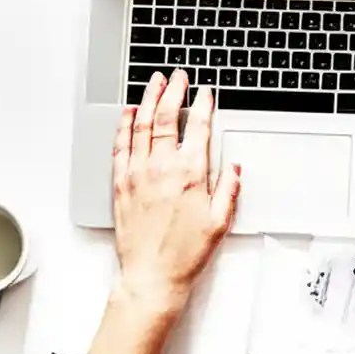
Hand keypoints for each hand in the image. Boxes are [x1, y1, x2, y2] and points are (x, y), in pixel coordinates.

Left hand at [109, 69, 240, 311]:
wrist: (152, 276)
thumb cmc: (185, 253)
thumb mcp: (220, 221)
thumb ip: (228, 189)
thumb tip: (233, 168)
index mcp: (190, 173)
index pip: (198, 127)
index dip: (203, 105)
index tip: (206, 93)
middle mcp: (162, 167)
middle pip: (168, 117)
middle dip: (174, 91)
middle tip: (178, 77)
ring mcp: (138, 173)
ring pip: (142, 124)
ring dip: (149, 99)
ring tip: (154, 83)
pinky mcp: (121, 184)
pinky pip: (121, 145)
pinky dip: (125, 125)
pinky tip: (129, 113)